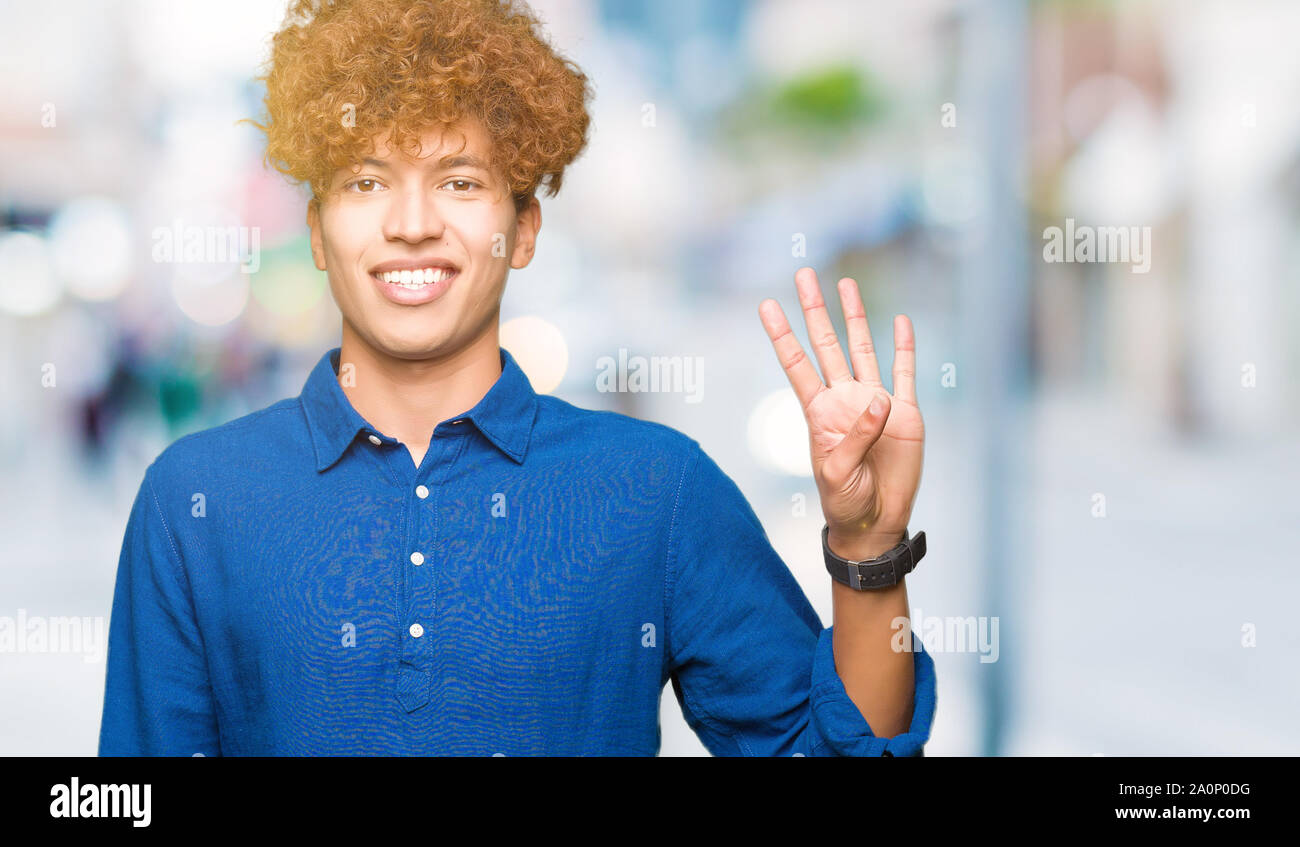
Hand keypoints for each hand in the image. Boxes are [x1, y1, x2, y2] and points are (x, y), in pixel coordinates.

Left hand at [758, 267, 923, 556]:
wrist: (876, 520)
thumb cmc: (845, 499)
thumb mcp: (837, 473)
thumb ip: (855, 437)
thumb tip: (879, 400)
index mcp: (819, 412)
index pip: (796, 365)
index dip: (782, 336)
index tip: (766, 305)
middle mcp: (843, 399)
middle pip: (826, 344)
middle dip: (815, 310)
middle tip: (803, 274)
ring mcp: (874, 402)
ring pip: (863, 348)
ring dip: (855, 317)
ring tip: (845, 284)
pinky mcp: (905, 413)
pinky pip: (904, 373)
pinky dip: (904, 347)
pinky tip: (901, 322)